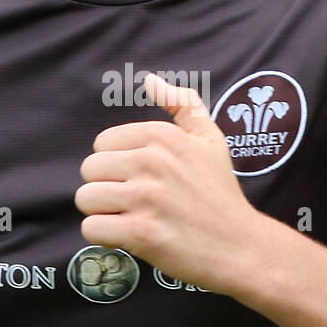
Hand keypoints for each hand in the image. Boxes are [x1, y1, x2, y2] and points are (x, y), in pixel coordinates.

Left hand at [74, 71, 263, 293]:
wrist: (240, 247)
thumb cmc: (221, 194)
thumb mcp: (210, 140)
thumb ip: (182, 105)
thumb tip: (150, 80)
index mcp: (163, 136)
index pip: (102, 143)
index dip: (116, 164)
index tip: (139, 179)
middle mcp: (152, 162)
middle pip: (89, 169)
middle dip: (105, 188)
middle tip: (134, 202)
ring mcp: (145, 198)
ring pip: (86, 198)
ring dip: (103, 213)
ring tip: (130, 218)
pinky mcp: (140, 233)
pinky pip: (91, 228)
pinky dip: (104, 237)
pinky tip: (128, 238)